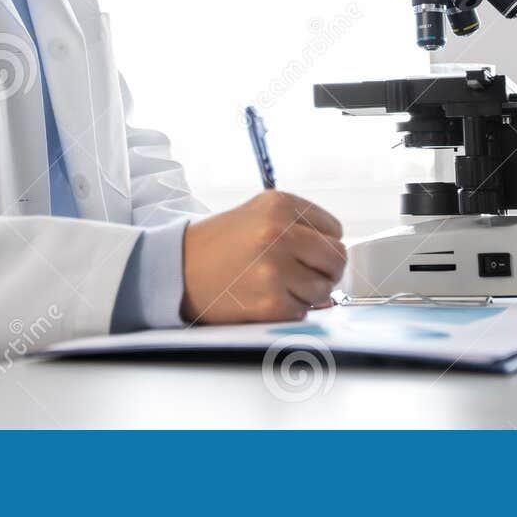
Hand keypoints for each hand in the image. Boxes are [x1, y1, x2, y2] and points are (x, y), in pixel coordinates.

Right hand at [179, 190, 346, 323]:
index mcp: (280, 204)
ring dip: (305, 293)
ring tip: (274, 284)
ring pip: (323, 289)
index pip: (335, 230)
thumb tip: (338, 256)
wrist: (177, 268)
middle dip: (324, 270)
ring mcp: (275, 267)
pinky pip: (303, 311)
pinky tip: (264, 298)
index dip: (322, 244)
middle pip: (336, 258)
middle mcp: (280, 231)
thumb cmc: (220, 244)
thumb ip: (300, 225)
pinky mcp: (270, 302)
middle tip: (300, 274)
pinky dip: (289, 310)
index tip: (304, 252)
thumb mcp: (259, 213)